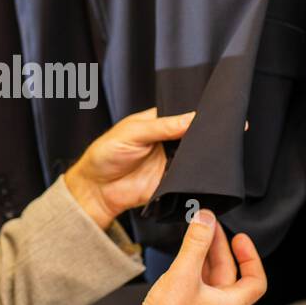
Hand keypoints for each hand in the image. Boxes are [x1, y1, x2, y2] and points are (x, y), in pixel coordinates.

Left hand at [63, 108, 194, 229]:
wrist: (97, 189)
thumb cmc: (106, 154)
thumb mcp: (133, 132)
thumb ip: (162, 126)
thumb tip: (191, 118)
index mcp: (158, 123)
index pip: (183, 115)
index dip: (195, 116)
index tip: (208, 117)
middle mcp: (167, 141)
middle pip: (192, 137)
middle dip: (199, 137)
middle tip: (204, 138)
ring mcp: (170, 162)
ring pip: (194, 158)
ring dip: (197, 157)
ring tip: (198, 154)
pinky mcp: (171, 182)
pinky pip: (188, 179)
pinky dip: (192, 177)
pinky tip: (192, 172)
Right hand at [120, 210, 266, 304]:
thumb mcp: (184, 274)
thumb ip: (196, 244)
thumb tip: (205, 220)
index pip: (256, 280)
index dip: (251, 257)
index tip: (241, 240)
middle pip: (229, 275)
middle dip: (221, 248)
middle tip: (211, 228)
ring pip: (212, 280)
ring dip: (206, 257)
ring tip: (197, 238)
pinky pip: (198, 288)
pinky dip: (194, 270)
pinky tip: (182, 261)